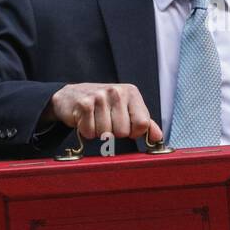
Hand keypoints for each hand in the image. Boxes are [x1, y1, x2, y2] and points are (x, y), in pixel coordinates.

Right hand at [43, 83, 163, 144]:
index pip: (142, 124)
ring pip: (106, 134)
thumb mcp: (126, 109)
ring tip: (95, 120)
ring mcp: (100, 97)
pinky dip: (87, 132)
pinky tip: (85, 120)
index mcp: (131, 93)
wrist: (71, 96)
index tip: (126, 127)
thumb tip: (158, 137)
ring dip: (99, 133)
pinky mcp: (84, 104)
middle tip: (106, 121)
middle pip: (123, 132)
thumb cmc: (102, 105)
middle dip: (114, 133)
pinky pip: (90, 132)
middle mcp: (117, 92)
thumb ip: (144, 123)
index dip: (134, 132)